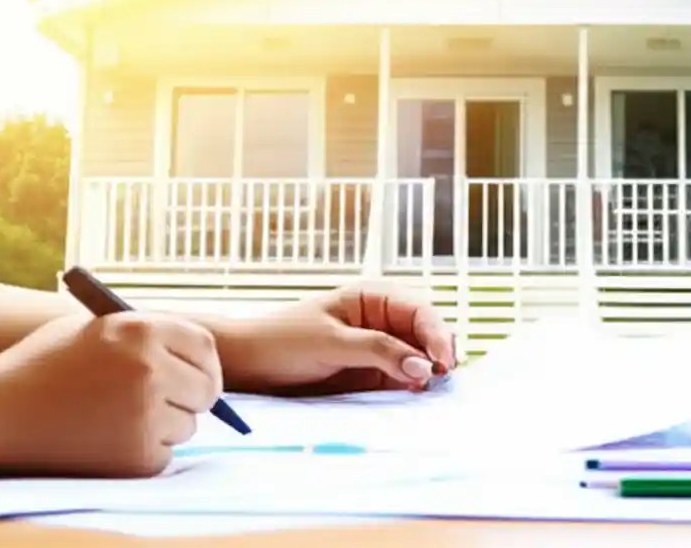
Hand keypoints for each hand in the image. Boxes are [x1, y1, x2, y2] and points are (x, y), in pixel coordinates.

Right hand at [0, 312, 221, 476]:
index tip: (201, 372)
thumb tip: (197, 357)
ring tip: (118, 418)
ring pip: (187, 425)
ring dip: (166, 424)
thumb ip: (144, 336)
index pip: (205, 347)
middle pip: (206, 389)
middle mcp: (150, 370)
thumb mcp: (94, 330)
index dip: (205, 362)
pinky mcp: (136, 455)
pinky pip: (164, 453)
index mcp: (141, 330)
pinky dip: (145, 450)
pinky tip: (105, 439)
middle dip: (194, 396)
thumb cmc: (41, 366)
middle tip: (176, 401)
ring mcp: (145, 415)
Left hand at [219, 282, 456, 395]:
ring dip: (429, 371)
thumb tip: (422, 365)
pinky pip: (402, 378)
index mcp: (372, 297)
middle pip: (425, 332)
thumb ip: (379, 350)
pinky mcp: (372, 373)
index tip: (442, 361)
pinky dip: (413, 385)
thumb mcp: (332, 342)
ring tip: (432, 388)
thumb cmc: (283, 341)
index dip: (436, 333)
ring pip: (418, 357)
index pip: (419, 311)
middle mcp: (381, 319)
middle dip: (438, 351)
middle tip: (443, 377)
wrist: (247, 365)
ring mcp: (379, 347)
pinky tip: (417, 394)